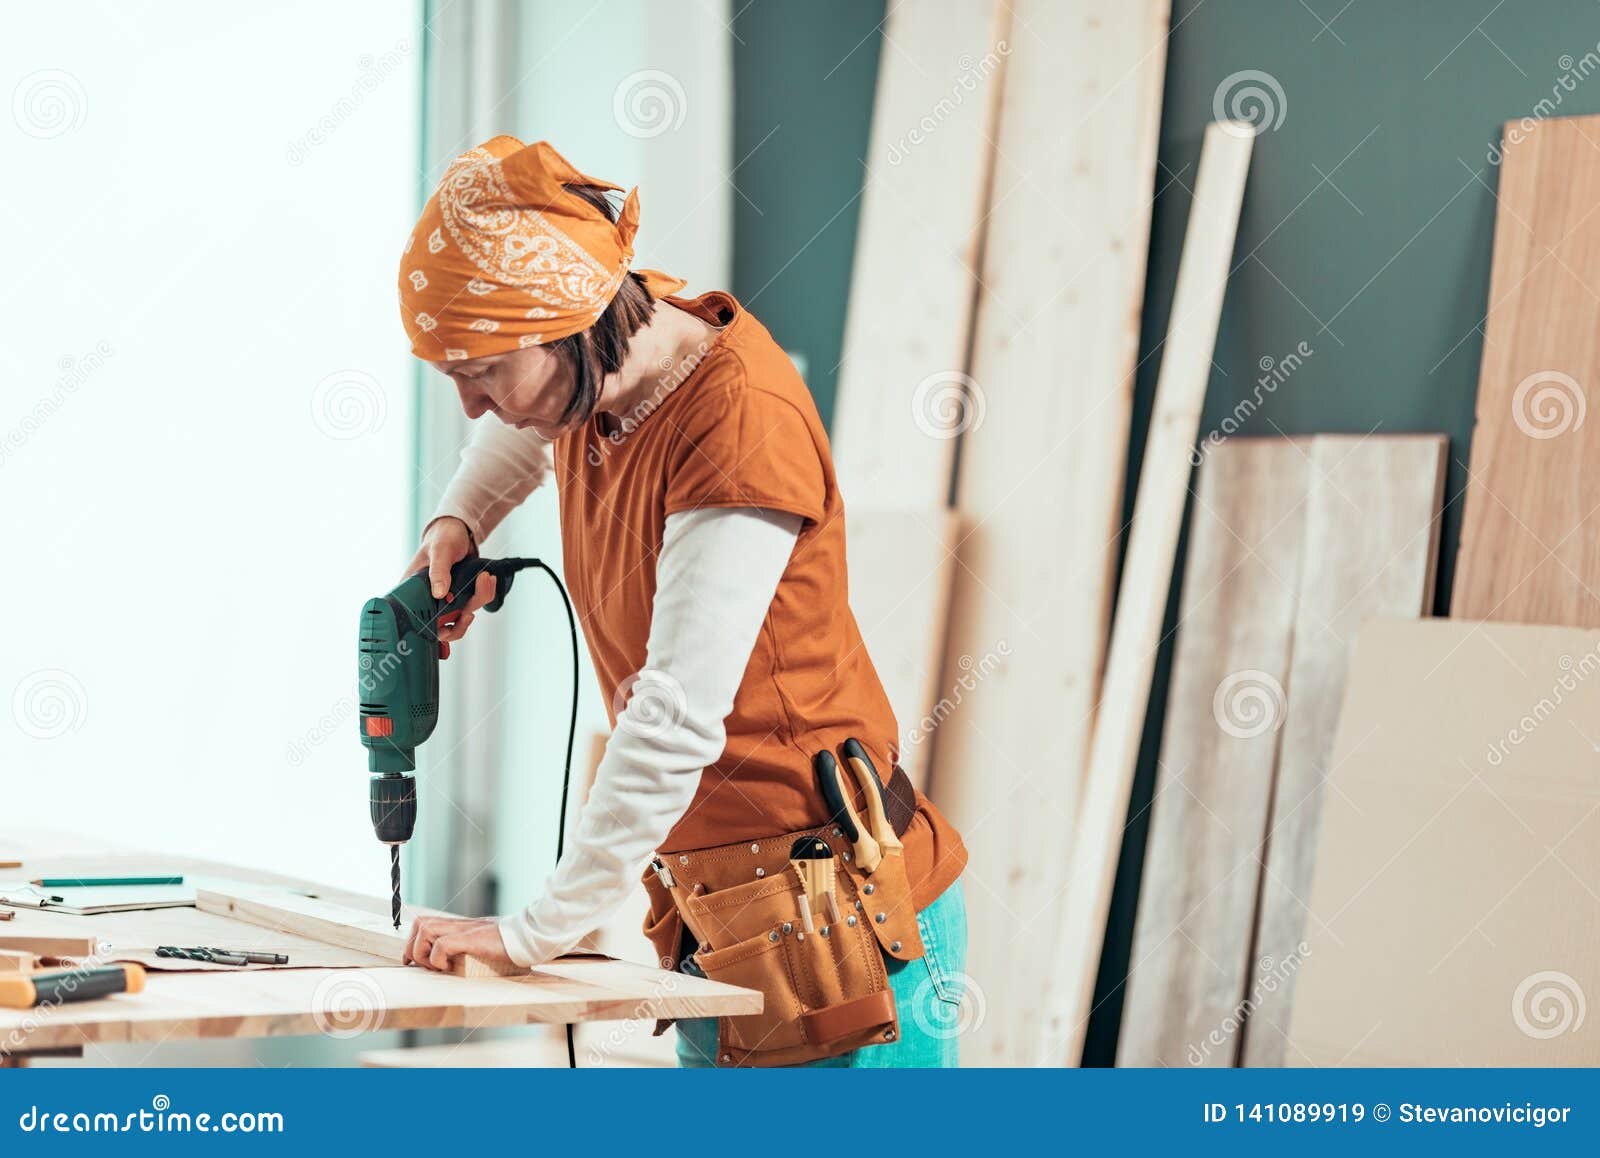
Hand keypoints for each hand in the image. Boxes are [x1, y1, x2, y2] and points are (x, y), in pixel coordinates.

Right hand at [400, 516, 495, 645]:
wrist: (461, 532)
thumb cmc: (443, 538)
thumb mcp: (439, 551)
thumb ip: (438, 571)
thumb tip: (439, 593)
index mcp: (412, 591)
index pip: (413, 622)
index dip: (427, 636)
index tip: (441, 642)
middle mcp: (428, 600)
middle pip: (440, 629)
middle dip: (458, 624)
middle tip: (468, 614)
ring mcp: (446, 600)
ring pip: (462, 617)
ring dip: (477, 600)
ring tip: (485, 578)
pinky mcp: (462, 597)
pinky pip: (474, 605)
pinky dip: (484, 594)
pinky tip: (487, 580)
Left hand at [403, 914, 517, 972]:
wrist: (529, 935)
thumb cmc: (509, 943)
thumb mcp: (483, 943)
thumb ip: (469, 947)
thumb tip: (457, 963)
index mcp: (459, 926)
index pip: (424, 923)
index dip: (412, 941)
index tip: (412, 960)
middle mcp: (458, 925)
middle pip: (419, 923)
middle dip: (412, 947)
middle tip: (420, 964)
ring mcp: (464, 930)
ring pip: (425, 929)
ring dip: (423, 952)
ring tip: (436, 966)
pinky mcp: (470, 938)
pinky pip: (442, 944)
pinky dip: (438, 958)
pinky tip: (449, 967)